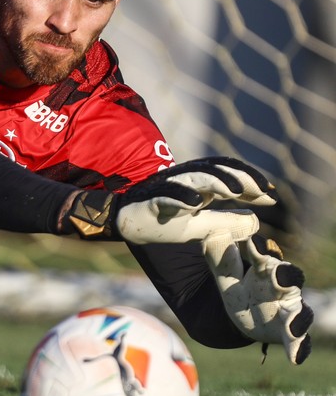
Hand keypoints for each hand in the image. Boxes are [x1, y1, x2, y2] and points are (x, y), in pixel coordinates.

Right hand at [65, 157, 276, 243]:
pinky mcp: (150, 200)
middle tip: (261, 189)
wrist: (123, 222)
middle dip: (239, 176)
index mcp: (196, 184)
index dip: (249, 179)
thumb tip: (256, 221)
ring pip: (193, 177)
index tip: (271, 194)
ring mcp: (166, 188)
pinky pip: (166, 195)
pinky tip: (196, 204)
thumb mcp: (200, 226)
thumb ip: (226, 221)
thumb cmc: (161, 221)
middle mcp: (183, 180)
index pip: (226, 174)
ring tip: (236, 190)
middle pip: (214, 169)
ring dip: (216, 181)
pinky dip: (181, 197)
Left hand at [203, 232, 313, 364]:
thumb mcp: (226, 274)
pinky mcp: (289, 332)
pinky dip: (299, 349)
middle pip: (290, 279)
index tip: (252, 244)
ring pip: (300, 312)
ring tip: (293, 326)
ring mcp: (288, 311)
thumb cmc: (240, 287)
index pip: (266, 255)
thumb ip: (221, 258)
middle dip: (286, 276)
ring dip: (298, 318)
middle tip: (279, 276)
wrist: (245, 314)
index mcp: (266, 268)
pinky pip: (299, 341)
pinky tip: (295, 359)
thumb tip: (212, 235)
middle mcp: (282, 288)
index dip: (261, 249)